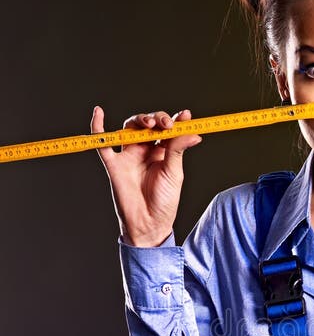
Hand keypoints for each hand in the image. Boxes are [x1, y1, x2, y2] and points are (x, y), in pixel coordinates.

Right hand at [91, 106, 201, 246]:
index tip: (184, 116)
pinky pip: (102, 144)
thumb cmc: (164, 201)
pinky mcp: (114, 164)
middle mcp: (145, 150)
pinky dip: (97, 128)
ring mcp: (128, 156)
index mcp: (162, 151)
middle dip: (156, 119)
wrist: (149, 224)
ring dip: (138, 120)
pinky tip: (98, 112)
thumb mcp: (174, 173)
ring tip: (150, 124)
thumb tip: (193, 131)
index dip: (173, 120)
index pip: (166, 128)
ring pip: (129, 128)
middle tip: (165, 125)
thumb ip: (178, 150)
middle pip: (147, 124)